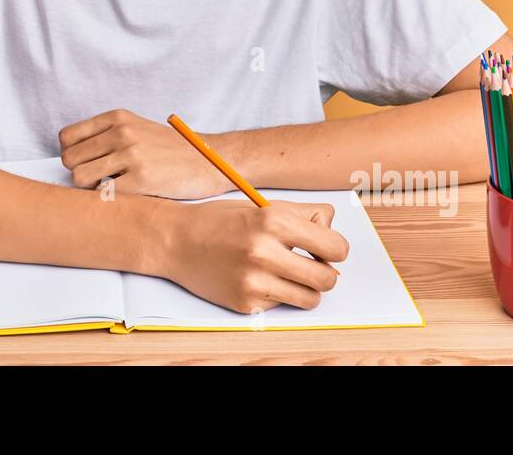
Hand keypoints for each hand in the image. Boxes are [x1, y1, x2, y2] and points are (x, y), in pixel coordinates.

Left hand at [58, 108, 230, 198]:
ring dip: (90, 188)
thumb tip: (70, 155)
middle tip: (99, 179)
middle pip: (69, 159)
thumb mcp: (138, 127)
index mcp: (118, 117)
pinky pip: (103, 194)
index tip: (85, 163)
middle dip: (79, 172)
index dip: (71, 154)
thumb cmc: (171, 149)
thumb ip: (106, 135)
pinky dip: (109, 199)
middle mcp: (122, 132)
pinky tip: (126, 195)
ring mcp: (132, 155)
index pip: (67, 137)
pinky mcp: (142, 180)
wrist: (209, 160)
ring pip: (79, 177)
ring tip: (111, 188)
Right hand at [161, 199, 347, 313]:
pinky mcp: (245, 303)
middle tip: (311, 265)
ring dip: (305, 288)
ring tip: (287, 274)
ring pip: (310, 299)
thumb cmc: (222, 221)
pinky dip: (276, 294)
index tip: (326, 248)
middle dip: (325, 273)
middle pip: (327, 278)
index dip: (335, 248)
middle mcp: (264, 252)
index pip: (336, 247)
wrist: (176, 240)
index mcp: (274, 221)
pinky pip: (281, 306)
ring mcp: (254, 282)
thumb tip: (332, 231)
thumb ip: (304, 214)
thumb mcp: (263, 206)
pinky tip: (257, 279)